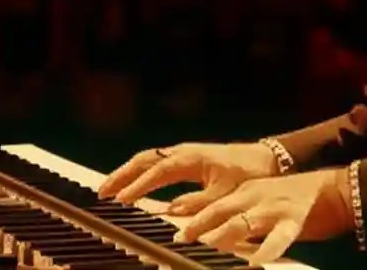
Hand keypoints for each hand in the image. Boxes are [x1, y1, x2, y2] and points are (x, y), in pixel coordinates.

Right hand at [98, 142, 277, 212]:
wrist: (264, 159)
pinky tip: (131, 185)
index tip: (121, 200)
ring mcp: (182, 153)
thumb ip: (200, 205)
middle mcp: (183, 152)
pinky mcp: (185, 158)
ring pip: (147, 159)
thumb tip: (174, 213)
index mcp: (190, 158)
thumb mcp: (225, 193)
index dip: (138, 186)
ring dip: (127, 172)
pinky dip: (139, 172)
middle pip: (144, 160)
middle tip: (102, 192)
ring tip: (108, 189)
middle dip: (122, 175)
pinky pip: (155, 162)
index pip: (157, 171)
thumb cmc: (247, 174)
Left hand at [175, 169, 352, 264]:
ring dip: (221, 237)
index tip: (177, 232)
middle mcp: (256, 197)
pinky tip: (254, 263)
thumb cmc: (300, 200)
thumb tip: (223, 237)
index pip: (214, 205)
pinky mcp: (293, 222)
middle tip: (180, 240)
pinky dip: (263, 251)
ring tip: (207, 248)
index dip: (194, 218)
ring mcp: (273, 209)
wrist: (336, 189)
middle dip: (198, 226)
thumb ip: (245, 217)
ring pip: (240, 223)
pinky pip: (276, 240)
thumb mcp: (266, 201)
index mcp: (248, 192)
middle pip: (220, 211)